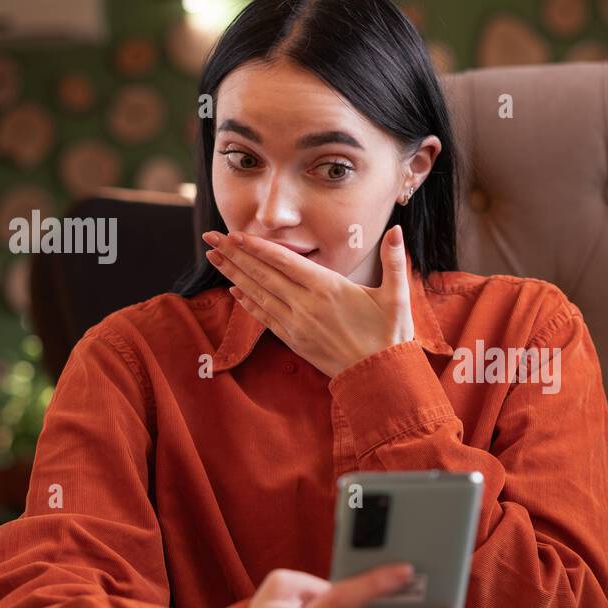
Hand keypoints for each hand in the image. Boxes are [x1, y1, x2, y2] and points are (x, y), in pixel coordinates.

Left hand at [201, 225, 415, 378]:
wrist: (380, 377)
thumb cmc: (389, 336)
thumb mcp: (397, 296)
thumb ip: (394, 261)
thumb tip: (397, 230)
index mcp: (328, 287)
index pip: (283, 260)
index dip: (256, 245)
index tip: (234, 233)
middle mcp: (306, 304)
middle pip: (262, 274)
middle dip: (234, 254)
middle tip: (209, 238)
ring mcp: (297, 324)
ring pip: (258, 294)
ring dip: (234, 274)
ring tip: (213, 259)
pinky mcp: (295, 340)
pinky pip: (265, 318)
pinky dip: (247, 302)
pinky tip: (234, 291)